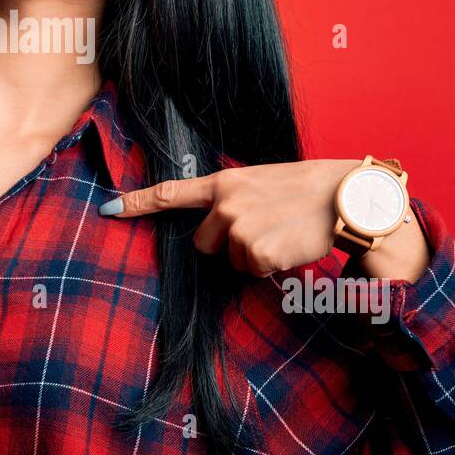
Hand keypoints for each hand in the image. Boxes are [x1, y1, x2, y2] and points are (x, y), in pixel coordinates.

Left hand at [99, 158, 429, 282]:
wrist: (345, 196)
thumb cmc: (306, 190)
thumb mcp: (262, 183)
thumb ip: (232, 200)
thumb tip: (215, 232)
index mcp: (225, 182)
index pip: (171, 193)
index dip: (137, 203)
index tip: (108, 209)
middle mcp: (225, 203)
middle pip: (204, 244)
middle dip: (228, 245)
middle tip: (264, 228)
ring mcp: (238, 227)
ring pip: (231, 261)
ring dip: (254, 255)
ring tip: (282, 232)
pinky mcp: (255, 251)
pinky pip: (253, 272)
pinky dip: (272, 266)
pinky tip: (290, 246)